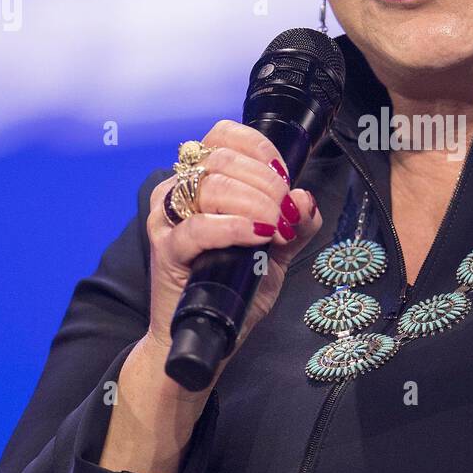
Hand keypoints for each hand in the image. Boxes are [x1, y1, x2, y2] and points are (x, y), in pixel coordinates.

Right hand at [143, 121, 324, 384]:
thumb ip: (296, 224)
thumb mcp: (277, 250)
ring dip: (255, 202)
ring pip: (210, 187)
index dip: (259, 149)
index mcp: (201, 180)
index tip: (284, 176)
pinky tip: (258, 235)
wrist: (209, 336)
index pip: (224, 136)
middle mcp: (179, 192)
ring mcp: (168, 220)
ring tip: (276, 227)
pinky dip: (234, 227)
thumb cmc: (235, 287)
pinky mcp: (167, 251)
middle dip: (266, 183)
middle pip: (221, 159)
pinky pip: (197, 227)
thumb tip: (305, 199)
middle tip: (285, 213)